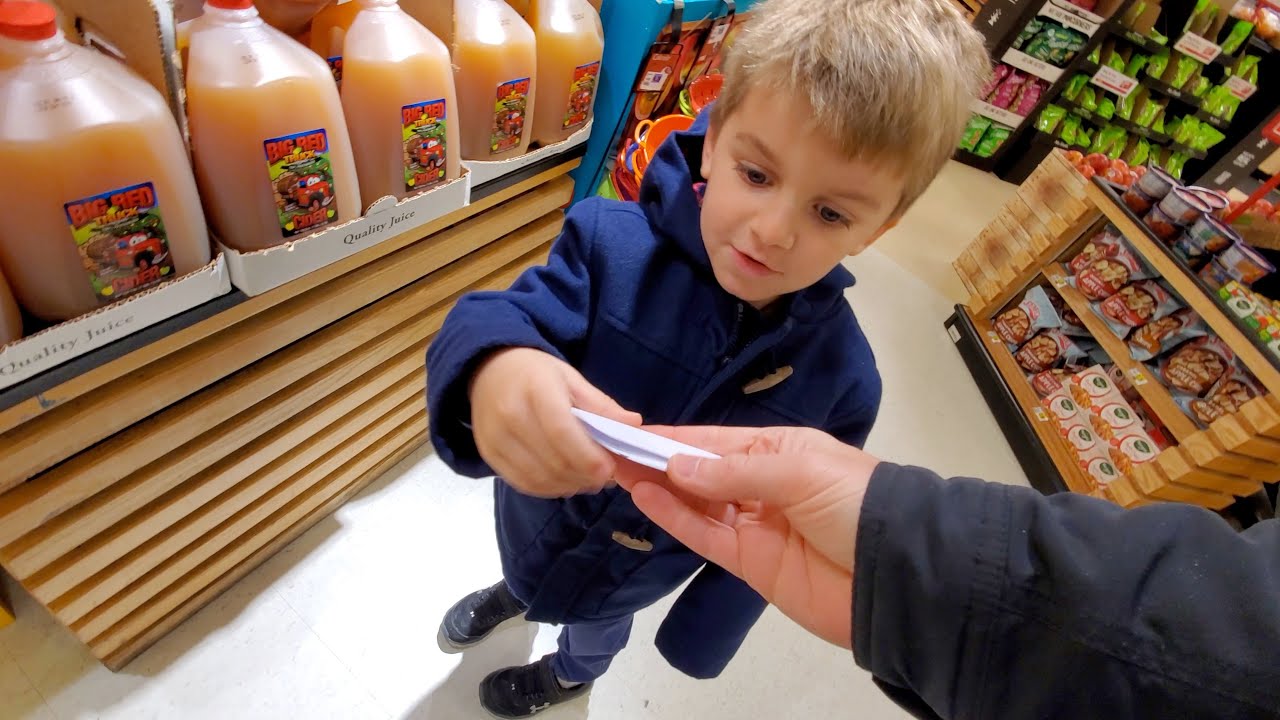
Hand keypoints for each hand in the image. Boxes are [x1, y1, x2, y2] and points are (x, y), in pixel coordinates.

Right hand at [469, 347, 640, 497]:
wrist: (489, 372)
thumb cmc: (536, 374)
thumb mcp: (571, 378)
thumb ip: (600, 405)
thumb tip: (633, 425)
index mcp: (535, 389)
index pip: (562, 432)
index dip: (588, 457)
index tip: (610, 468)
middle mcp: (510, 415)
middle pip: (553, 461)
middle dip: (585, 475)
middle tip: (606, 475)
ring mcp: (495, 438)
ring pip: (539, 478)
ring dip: (570, 485)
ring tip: (589, 479)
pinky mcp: (489, 455)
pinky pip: (524, 484)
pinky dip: (550, 489)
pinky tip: (566, 481)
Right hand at [614, 426, 878, 647]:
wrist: (898, 573)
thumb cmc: (856, 502)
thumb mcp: (800, 471)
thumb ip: (734, 470)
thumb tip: (675, 465)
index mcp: (780, 450)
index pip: (714, 440)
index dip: (673, 437)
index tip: (631, 431)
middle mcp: (763, 484)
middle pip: (700, 471)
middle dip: (658, 461)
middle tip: (610, 451)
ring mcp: (755, 525)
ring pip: (697, 503)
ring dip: (659, 488)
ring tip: (617, 472)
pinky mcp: (750, 563)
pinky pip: (705, 535)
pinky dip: (675, 519)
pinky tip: (645, 500)